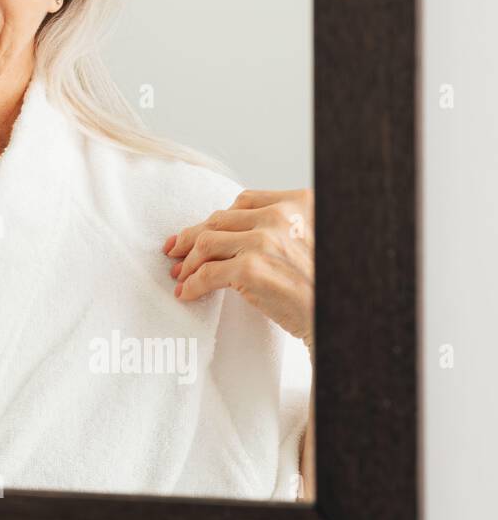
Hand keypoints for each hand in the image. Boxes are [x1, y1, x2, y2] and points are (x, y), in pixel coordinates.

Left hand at [163, 188, 313, 350]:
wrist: (342, 317)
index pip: (244, 202)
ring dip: (188, 261)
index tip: (201, 229)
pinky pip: (207, 273)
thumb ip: (280, 228)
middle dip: (192, 237)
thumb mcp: (309, 240)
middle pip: (220, 220)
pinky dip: (192, 284)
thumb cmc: (325, 285)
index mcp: (298, 204)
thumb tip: (232, 230)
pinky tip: (188, 293)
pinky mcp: (251, 270)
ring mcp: (264, 242)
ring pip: (207, 243)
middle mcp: (280, 217)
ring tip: (180, 274)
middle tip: (176, 250)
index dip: (217, 217)